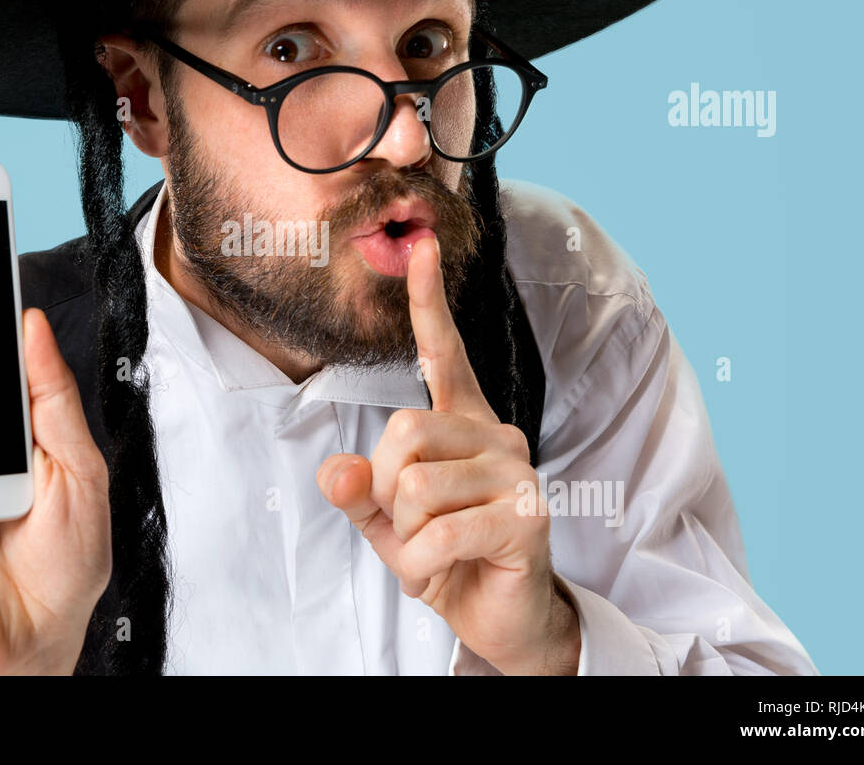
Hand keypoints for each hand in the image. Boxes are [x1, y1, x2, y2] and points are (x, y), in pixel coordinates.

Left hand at [316, 236, 579, 673]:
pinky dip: (422, 564)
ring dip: (404, 536)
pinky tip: (445, 571)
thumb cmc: (447, 556)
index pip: (444, 352)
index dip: (428, 302)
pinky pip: (440, 534)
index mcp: (462, 422)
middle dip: (383, 488)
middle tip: (405, 525)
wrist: (500, 617)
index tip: (422, 247)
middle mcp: (495, 434)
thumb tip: (335, 470)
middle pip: (402, 430)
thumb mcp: (387, 521)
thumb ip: (358, 490)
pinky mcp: (529, 516)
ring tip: (432, 551)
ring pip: (416, 486)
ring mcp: (517, 472)